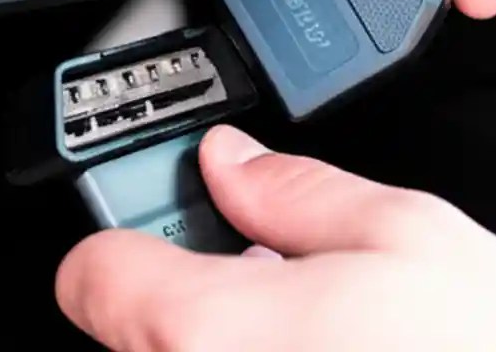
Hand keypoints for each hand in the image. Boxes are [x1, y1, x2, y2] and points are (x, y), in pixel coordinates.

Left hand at [55, 126, 495, 350]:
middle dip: (192, 284)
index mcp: (210, 333)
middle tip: (267, 266)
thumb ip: (294, 191)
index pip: (91, 273)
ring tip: (317, 328)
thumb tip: (233, 162)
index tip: (170, 217)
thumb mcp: (405, 233)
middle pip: (134, 324)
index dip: (130, 230)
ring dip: (227, 338)